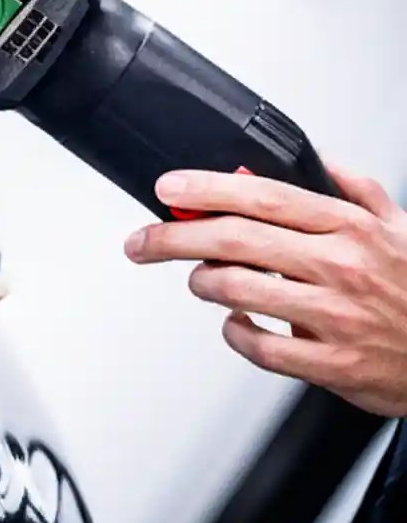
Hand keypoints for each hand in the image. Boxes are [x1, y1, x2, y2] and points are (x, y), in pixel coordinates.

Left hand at [124, 165, 406, 416]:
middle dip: (174, 237)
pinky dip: (235, 333)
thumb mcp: (400, 226)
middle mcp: (340, 265)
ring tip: (201, 279)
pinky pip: (258, 346)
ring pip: (236, 291)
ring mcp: (334, 316)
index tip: (168, 187)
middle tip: (143, 241)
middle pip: (234, 240)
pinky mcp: (331, 363)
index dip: (206, 189)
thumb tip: (313, 159)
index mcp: (351, 227)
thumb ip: (353, 188)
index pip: (263, 196)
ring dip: (203, 283)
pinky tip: (237, 323)